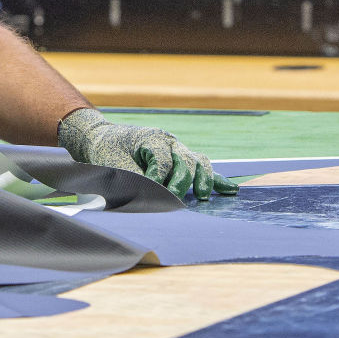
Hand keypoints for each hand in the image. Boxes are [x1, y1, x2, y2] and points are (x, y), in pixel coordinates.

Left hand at [57, 108, 237, 200]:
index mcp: (151, 138)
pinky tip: (231, 191)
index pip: (162, 158)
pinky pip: (203, 168)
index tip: (150, 190)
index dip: (157, 177)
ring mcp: (178, 149)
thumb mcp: (114, 163)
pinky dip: (217, 180)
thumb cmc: (109, 151)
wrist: (107, 138)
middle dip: (181, 182)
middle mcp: (169, 141)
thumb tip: (147, 195)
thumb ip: (131, 178)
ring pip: (199, 162)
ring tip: (203, 197)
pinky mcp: (183, 159)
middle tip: (173, 199)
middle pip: (185, 160)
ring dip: (204, 180)